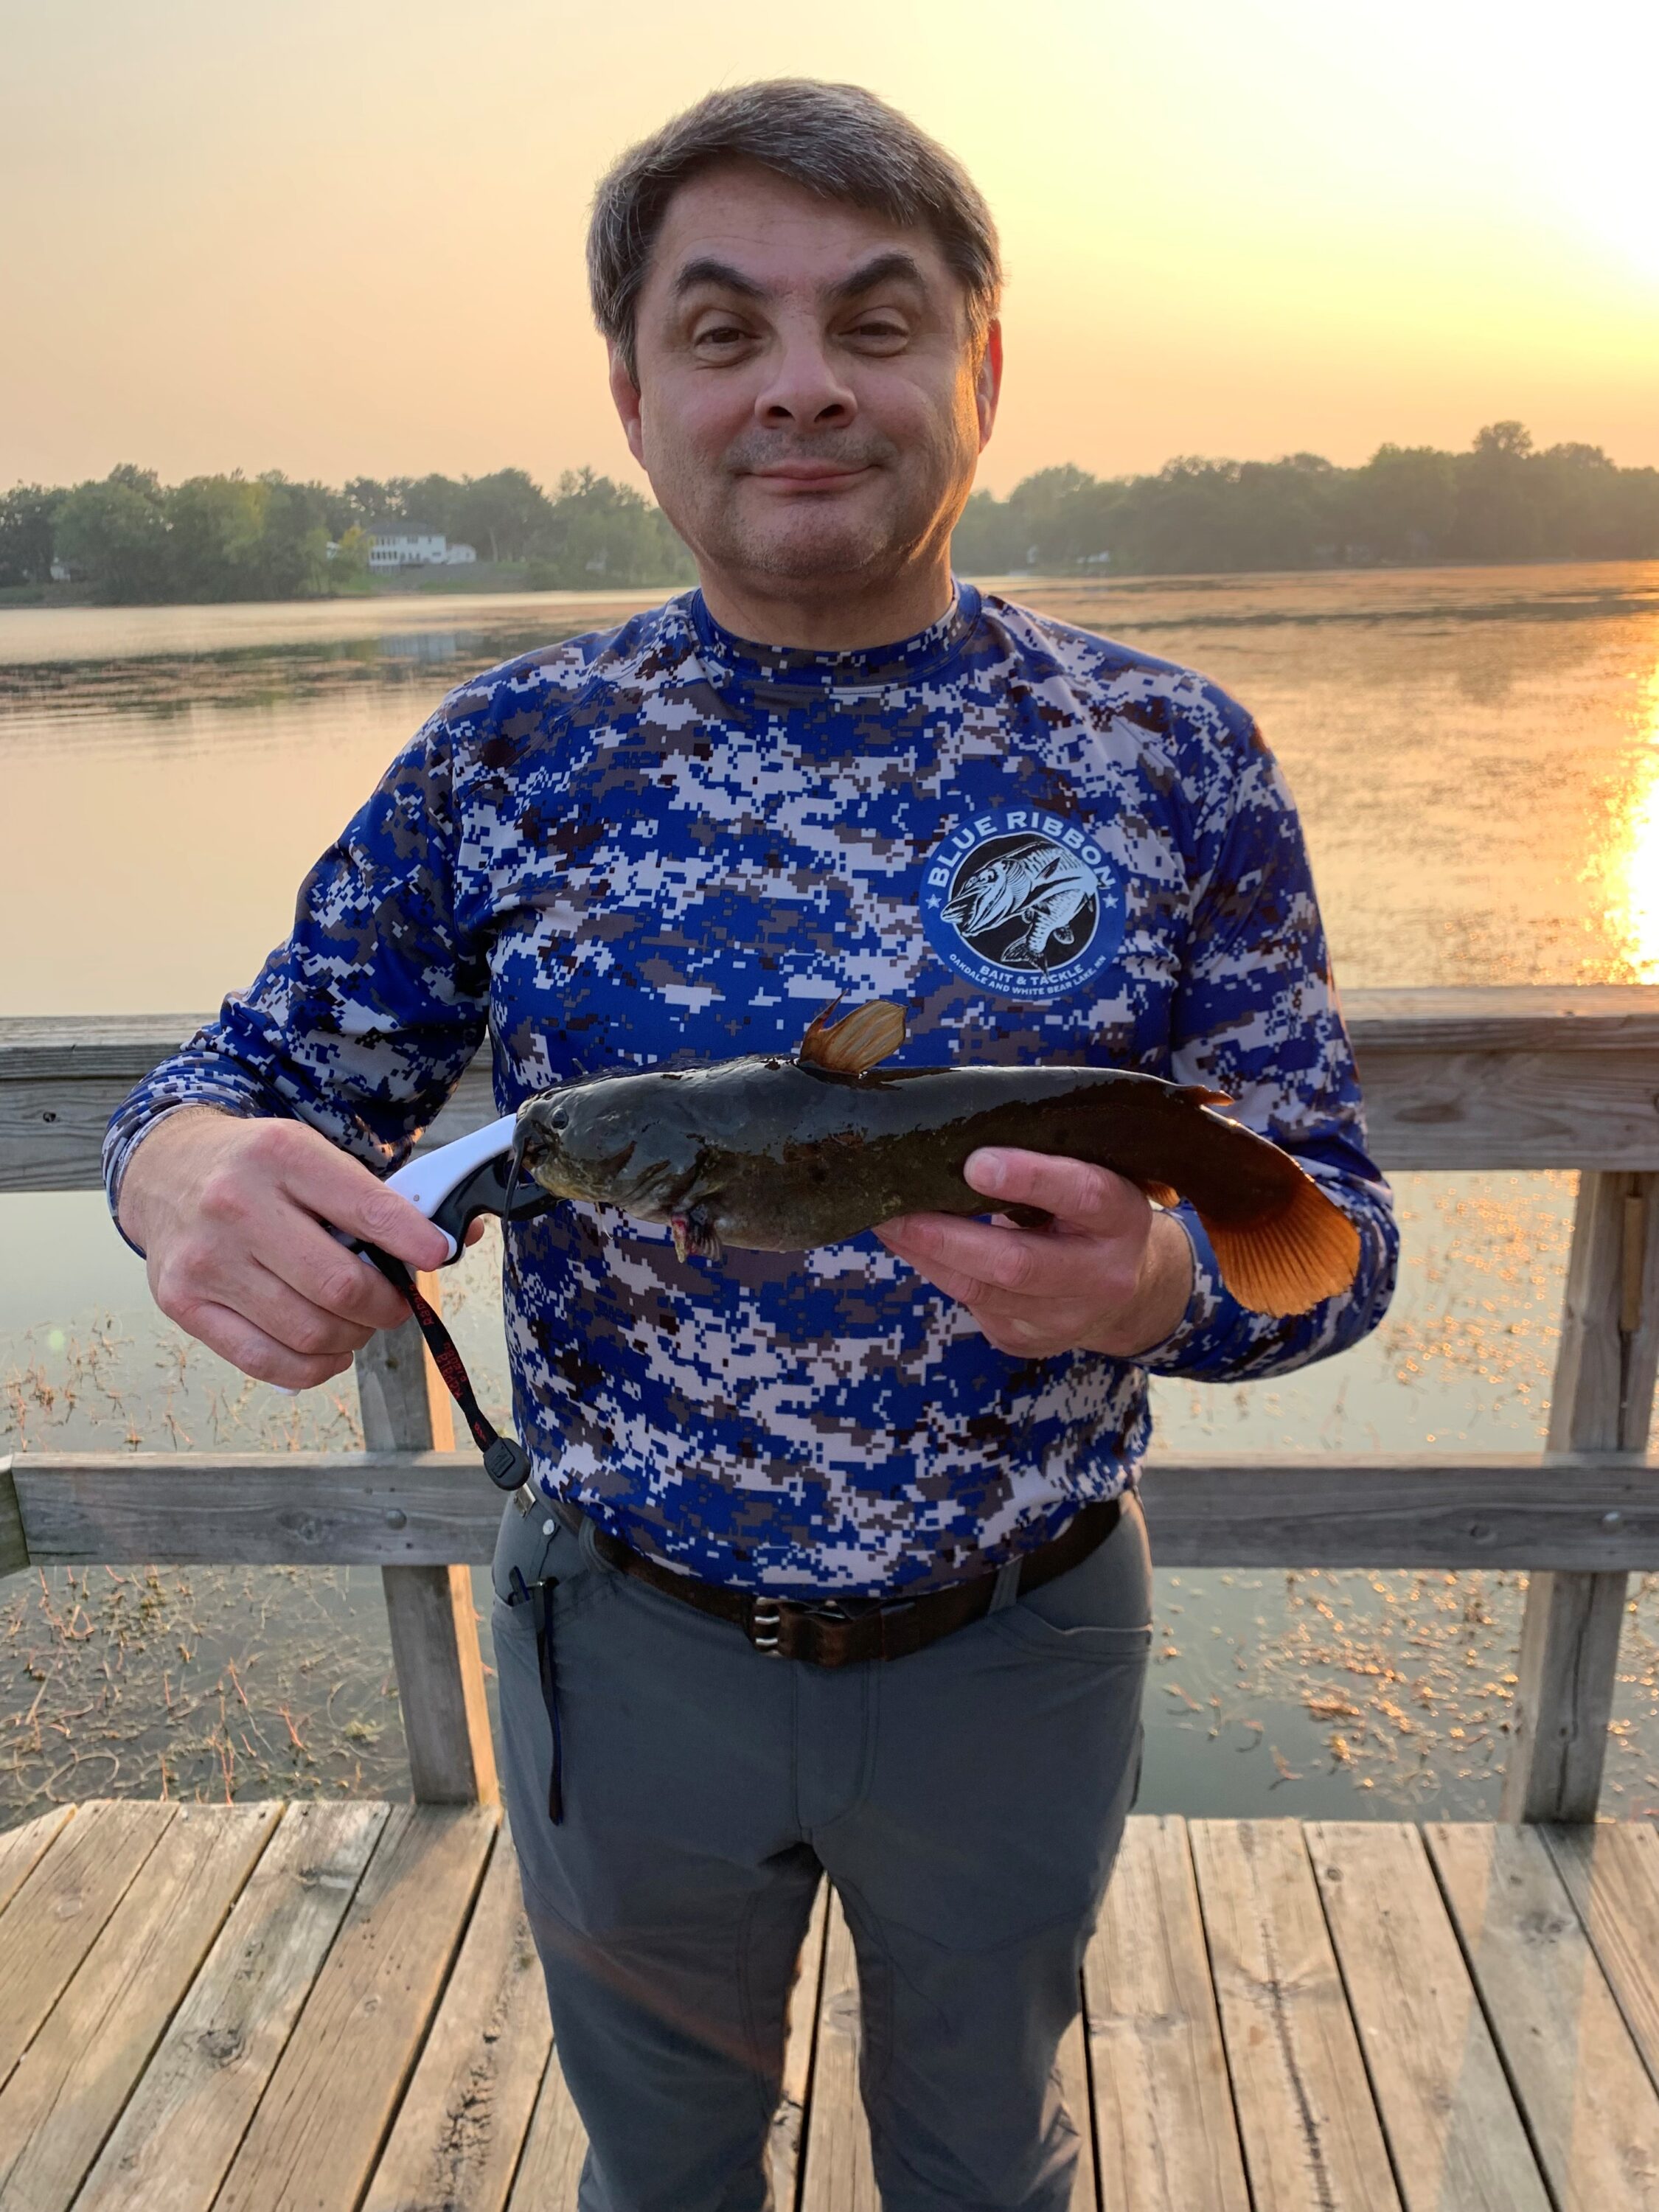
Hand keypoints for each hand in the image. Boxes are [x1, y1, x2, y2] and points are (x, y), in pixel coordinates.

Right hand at [117, 1109, 464, 1389]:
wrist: (165, 1171)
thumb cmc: (255, 1170)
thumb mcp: (313, 1155)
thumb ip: (380, 1198)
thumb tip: (459, 1238)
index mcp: (281, 1155)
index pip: (368, 1210)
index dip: (415, 1242)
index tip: (438, 1255)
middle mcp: (236, 1205)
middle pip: (341, 1286)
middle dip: (387, 1304)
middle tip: (394, 1302)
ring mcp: (206, 1259)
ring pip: (309, 1331)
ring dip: (353, 1336)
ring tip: (356, 1321)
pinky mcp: (183, 1303)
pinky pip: (267, 1362)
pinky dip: (314, 1366)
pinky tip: (326, 1347)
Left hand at [874, 1147, 1193, 1358]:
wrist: (1132, 1291)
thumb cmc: (1089, 1212)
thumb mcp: (1091, 1176)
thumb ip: (1045, 1159)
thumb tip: (958, 1136)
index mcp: (1123, 1217)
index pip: (1082, 1194)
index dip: (1030, 1179)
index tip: (976, 1164)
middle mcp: (1103, 1275)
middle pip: (1019, 1265)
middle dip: (949, 1238)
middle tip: (897, 1211)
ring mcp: (1067, 1318)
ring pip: (984, 1292)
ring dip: (927, 1256)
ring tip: (887, 1224)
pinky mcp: (1031, 1340)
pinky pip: (973, 1308)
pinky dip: (936, 1272)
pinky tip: (911, 1246)